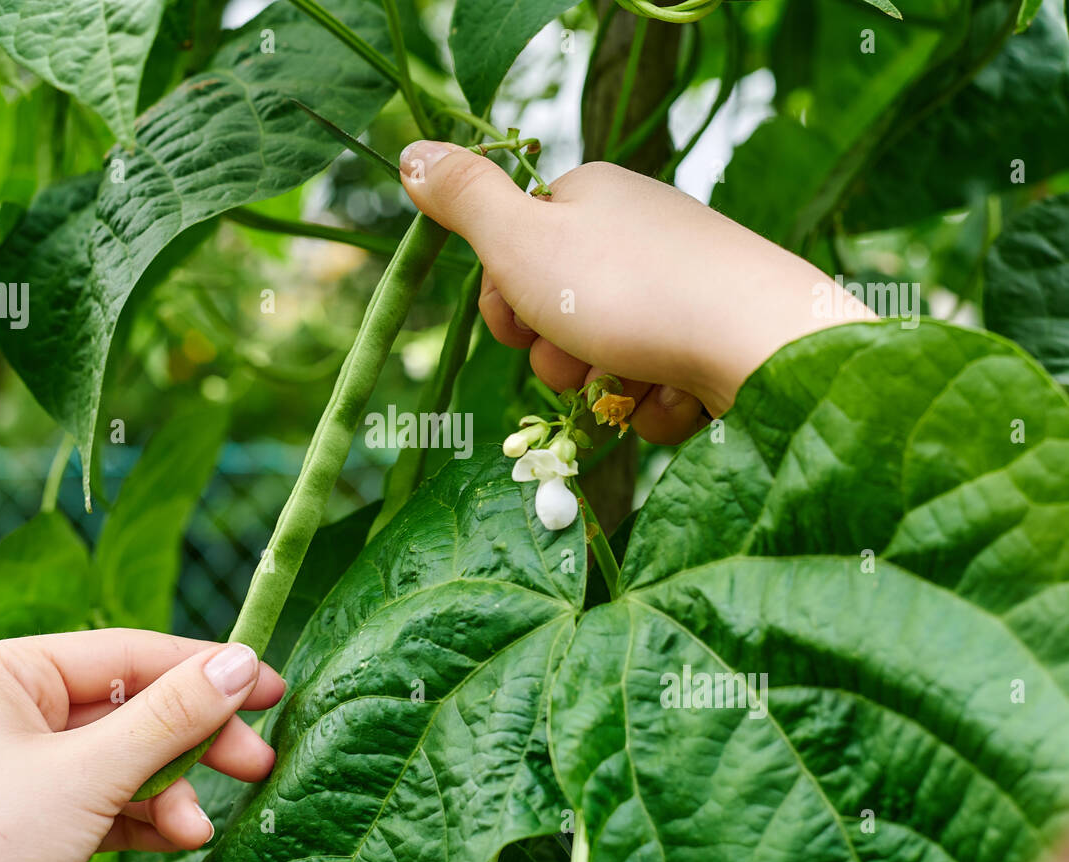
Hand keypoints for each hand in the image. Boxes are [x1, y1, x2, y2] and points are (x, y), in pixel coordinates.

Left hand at [0, 629, 284, 861]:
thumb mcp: (86, 774)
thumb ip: (170, 716)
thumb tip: (241, 662)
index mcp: (5, 672)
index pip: (126, 653)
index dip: (203, 668)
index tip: (270, 685)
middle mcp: (12, 708)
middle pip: (132, 708)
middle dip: (194, 742)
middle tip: (256, 762)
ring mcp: (21, 765)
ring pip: (125, 760)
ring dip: (170, 793)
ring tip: (198, 830)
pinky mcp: (33, 815)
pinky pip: (106, 800)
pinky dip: (145, 819)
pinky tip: (176, 838)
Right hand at [399, 142, 873, 438]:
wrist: (759, 343)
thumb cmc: (627, 289)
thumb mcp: (522, 240)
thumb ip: (464, 200)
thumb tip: (411, 151)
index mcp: (591, 198)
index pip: (516, 252)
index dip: (505, 300)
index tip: (520, 321)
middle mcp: (638, 232)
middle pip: (560, 308)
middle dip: (557, 352)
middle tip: (578, 358)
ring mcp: (682, 284)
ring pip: (608, 355)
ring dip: (607, 384)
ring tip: (634, 379)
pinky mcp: (716, 338)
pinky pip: (657, 383)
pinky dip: (656, 401)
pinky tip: (677, 394)